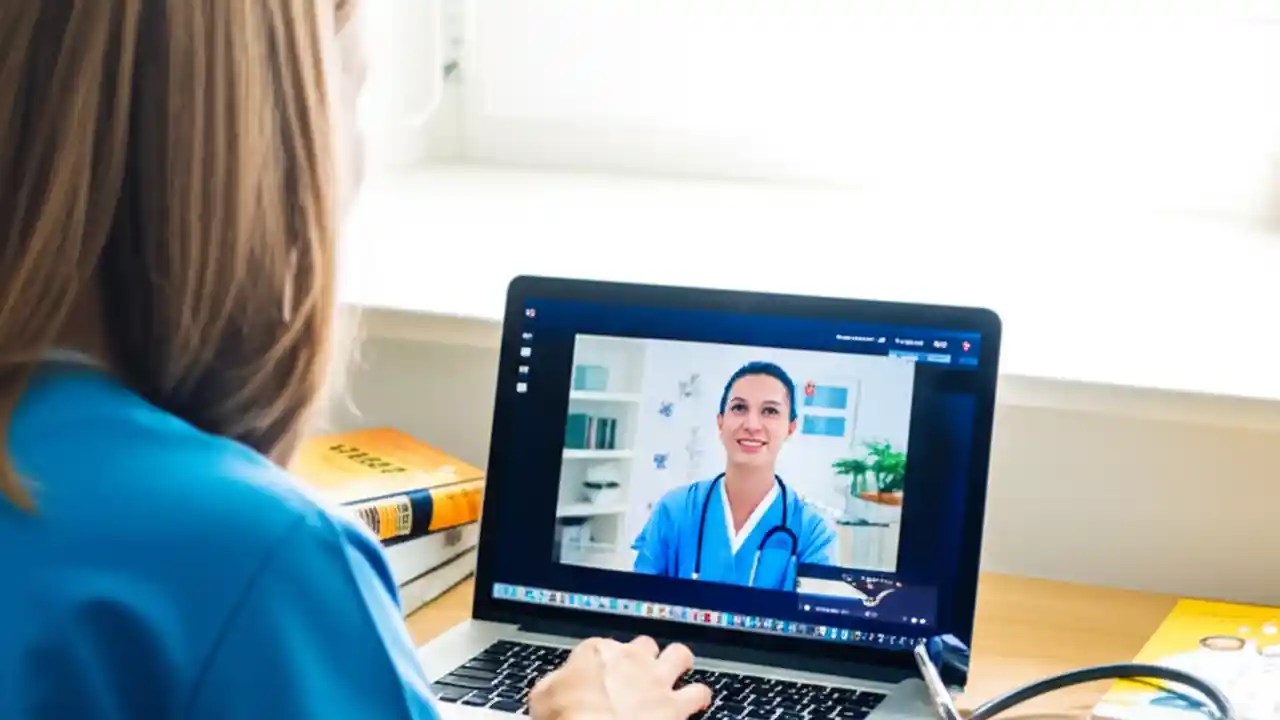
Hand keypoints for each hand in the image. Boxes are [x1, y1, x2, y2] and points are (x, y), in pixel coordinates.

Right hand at [528, 636, 712, 719]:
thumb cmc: (566, 719)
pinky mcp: (676, 706)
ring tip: (676, 678)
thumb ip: (552, 685)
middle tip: (639, 675)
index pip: (600, 647)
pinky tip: (696, 705)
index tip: (595, 679)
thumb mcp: (541, 698)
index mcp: (597, 652)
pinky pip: (700, 693)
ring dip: (679, 665)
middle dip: (645, 657)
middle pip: (645, 644)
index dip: (599, 664)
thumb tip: (554, 686)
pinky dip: (698, 698)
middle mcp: (631, 659)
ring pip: (681, 655)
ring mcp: (657, 680)